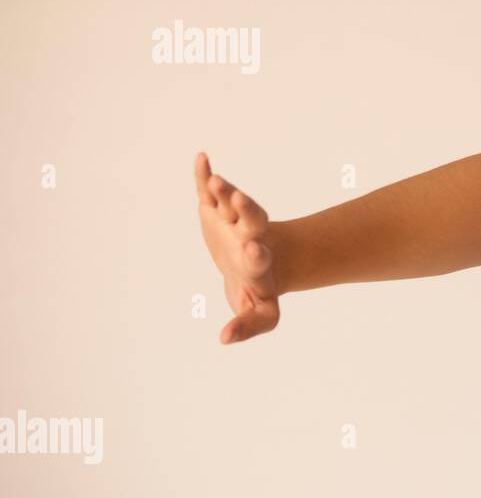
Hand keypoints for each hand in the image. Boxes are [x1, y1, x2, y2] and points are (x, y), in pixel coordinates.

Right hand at [194, 152, 280, 343]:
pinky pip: (210, 189)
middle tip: (239, 198)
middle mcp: (249, 235)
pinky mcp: (216, 207)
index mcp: (258, 261)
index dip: (256, 254)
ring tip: (216, 180)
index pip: (259, 256)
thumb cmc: (258, 287)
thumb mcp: (260, 311)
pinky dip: (205, 175)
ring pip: (231, 201)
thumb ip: (248, 325)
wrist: (261, 256)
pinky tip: (202, 158)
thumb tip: (224, 339)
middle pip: (252, 218)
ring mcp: (233, 218)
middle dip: (245, 209)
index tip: (255, 250)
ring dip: (225, 190)